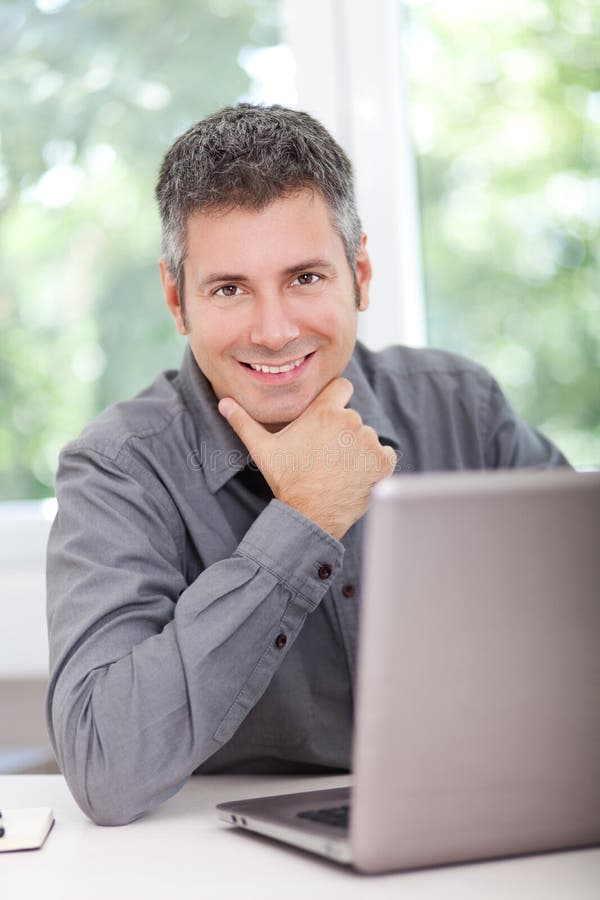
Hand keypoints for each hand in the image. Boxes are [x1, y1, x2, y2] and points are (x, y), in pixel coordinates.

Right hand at [218, 378, 396, 540]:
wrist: (310, 515)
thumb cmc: (286, 480)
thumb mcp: (263, 449)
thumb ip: (244, 422)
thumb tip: (223, 403)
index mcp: (324, 411)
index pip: (342, 387)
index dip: (336, 400)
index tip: (329, 420)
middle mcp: (350, 421)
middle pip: (352, 417)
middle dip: (343, 433)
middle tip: (326, 456)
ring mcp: (369, 442)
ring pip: (368, 437)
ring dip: (359, 450)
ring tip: (339, 470)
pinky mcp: (383, 462)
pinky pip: (386, 454)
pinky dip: (376, 465)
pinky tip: (356, 476)